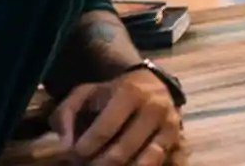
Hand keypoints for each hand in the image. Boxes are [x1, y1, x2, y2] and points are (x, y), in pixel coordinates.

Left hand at [50, 69, 183, 165]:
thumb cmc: (112, 94)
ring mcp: (171, 127)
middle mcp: (156, 109)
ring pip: (147, 162)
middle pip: (122, 152)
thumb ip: (65, 115)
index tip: (73, 156)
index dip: (83, 149)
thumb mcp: (85, 94)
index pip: (105, 130)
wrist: (151, 85)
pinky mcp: (179, 142)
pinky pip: (164, 164)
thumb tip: (65, 147)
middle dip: (98, 165)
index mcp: (131, 93)